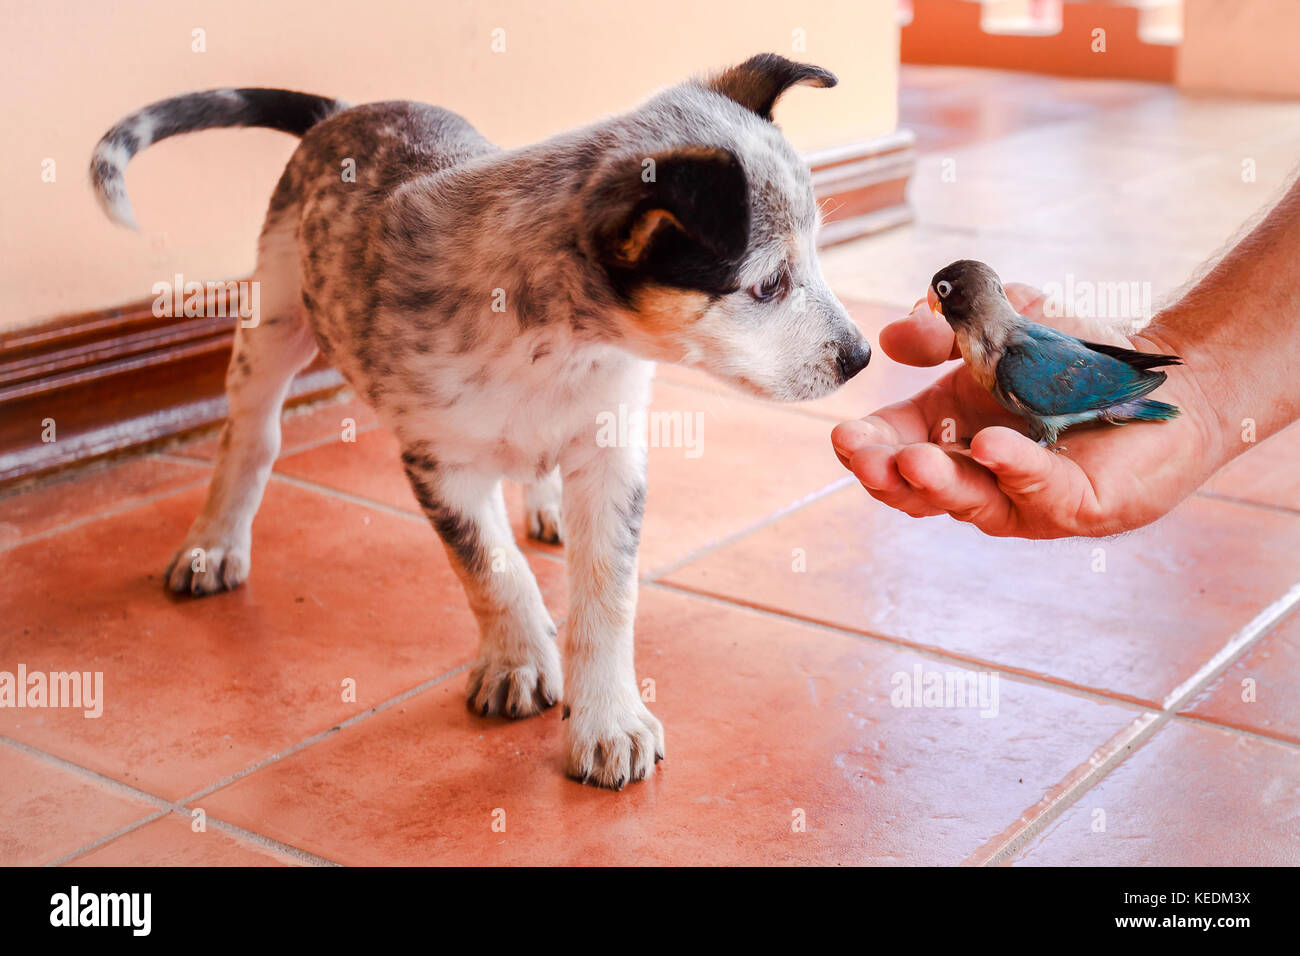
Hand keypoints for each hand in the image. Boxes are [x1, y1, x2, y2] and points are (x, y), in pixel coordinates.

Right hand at [830, 284, 1225, 537]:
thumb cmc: (1071, 356)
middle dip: (883, 472)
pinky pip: (1035, 487)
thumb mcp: (998, 326)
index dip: (864, 445)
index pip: (891, 444)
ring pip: (966, 499)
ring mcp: (1018, 495)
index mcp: (945, 429)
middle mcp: (973, 471)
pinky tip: (990, 446)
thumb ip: (946, 330)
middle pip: (914, 486)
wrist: (1157, 377)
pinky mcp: (1070, 504)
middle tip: (862, 455)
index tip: (842, 434)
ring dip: (935, 481)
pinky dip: (1011, 467)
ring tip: (912, 459)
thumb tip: (892, 334)